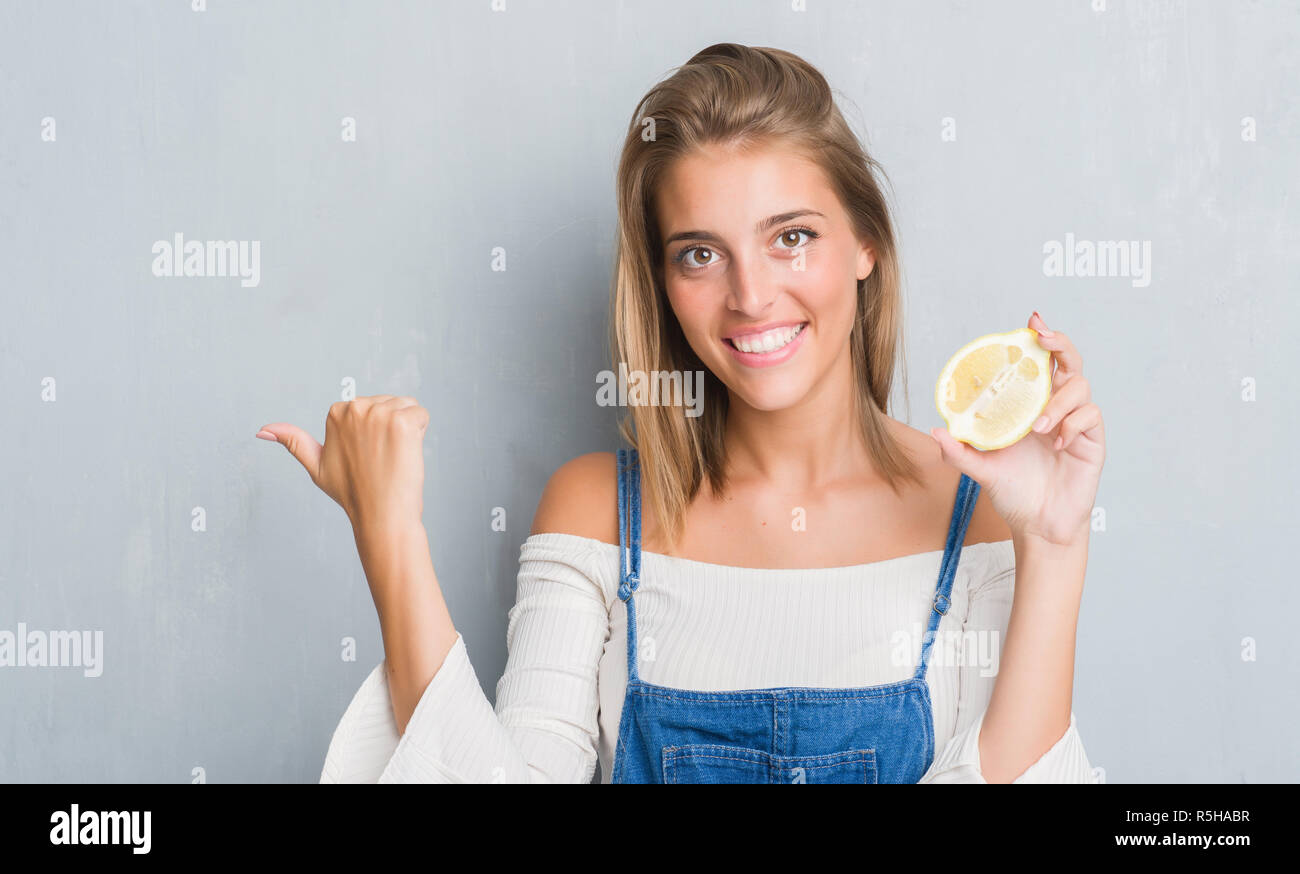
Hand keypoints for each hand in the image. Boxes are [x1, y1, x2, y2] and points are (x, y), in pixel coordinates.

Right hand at [256, 395, 429, 533]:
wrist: (380, 515)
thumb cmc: (352, 493)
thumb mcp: (316, 466)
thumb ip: (293, 442)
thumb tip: (262, 430)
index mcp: (336, 412)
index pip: (372, 407)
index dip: (375, 433)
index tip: (366, 455)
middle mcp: (355, 407)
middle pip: (391, 404)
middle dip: (392, 429)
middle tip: (380, 459)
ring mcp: (379, 413)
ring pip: (407, 407)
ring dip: (407, 431)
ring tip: (392, 457)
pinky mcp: (402, 421)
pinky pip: (421, 414)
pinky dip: (420, 433)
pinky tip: (405, 454)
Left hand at [930, 312, 1104, 545]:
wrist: (1038, 526)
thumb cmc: (1013, 492)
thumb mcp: (980, 469)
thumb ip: (959, 451)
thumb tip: (935, 430)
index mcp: (1030, 407)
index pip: (1039, 365)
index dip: (1039, 340)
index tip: (1030, 321)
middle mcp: (1056, 409)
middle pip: (1069, 362)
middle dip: (1059, 344)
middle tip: (1043, 339)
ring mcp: (1075, 424)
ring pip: (1080, 387)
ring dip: (1057, 401)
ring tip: (1037, 427)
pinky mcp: (1091, 442)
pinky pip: (1089, 417)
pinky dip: (1071, 423)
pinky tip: (1055, 444)